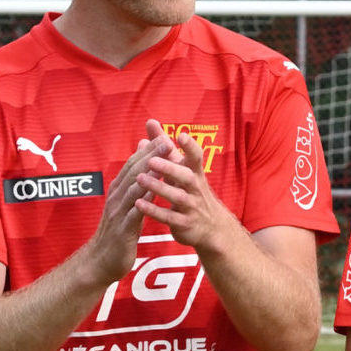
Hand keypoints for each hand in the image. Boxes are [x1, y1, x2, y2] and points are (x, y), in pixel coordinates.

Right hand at [81, 133, 168, 288]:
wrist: (101, 261)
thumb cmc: (117, 234)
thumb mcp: (126, 208)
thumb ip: (134, 189)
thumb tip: (142, 171)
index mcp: (119, 192)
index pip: (133, 166)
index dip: (147, 151)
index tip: (162, 136)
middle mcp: (116, 198)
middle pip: (133, 172)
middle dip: (150, 155)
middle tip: (166, 140)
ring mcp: (118, 212)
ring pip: (134, 188)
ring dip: (149, 173)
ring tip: (163, 163)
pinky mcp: (123, 229)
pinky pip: (134, 212)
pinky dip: (144, 201)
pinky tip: (155, 192)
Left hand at [133, 120, 246, 256]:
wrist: (212, 228)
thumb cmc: (191, 192)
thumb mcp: (180, 168)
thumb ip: (163, 146)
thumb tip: (150, 122)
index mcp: (194, 173)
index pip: (196, 157)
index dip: (190, 147)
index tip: (181, 136)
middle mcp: (195, 188)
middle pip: (186, 176)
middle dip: (170, 168)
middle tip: (152, 160)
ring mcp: (192, 207)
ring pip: (177, 197)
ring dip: (159, 188)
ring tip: (140, 179)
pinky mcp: (185, 224)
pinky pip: (169, 217)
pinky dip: (154, 210)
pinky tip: (138, 204)